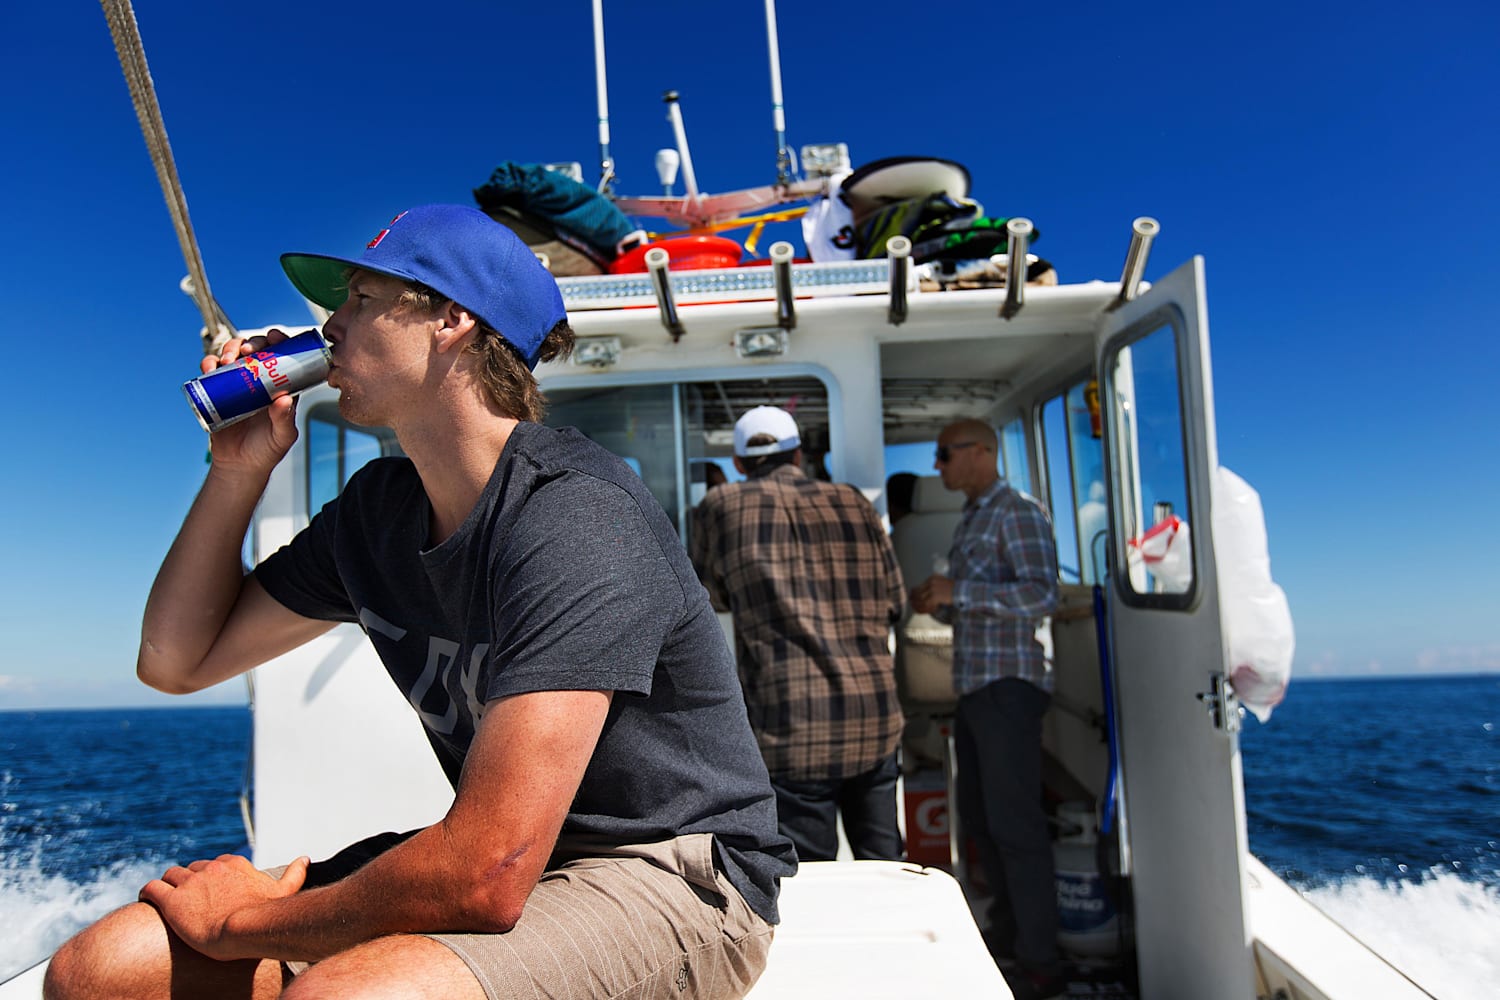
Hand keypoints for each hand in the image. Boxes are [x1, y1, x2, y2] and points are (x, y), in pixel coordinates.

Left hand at [139, 853, 307, 960]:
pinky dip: (147, 892)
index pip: (214, 865)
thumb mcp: (283, 891)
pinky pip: (152, 888)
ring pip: (170, 876)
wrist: (247, 930)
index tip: (207, 892)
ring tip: (164, 900)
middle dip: (187, 881)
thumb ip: (293, 874)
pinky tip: (146, 900)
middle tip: (187, 900)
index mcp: (233, 864)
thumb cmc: (266, 914)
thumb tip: (304, 858)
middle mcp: (210, 869)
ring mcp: (190, 884)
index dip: (208, 878)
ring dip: (167, 885)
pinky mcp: (172, 901)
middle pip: (191, 869)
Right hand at [202, 330, 301, 473]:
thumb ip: (284, 420)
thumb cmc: (267, 450)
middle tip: (248, 349)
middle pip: (256, 350)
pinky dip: (209, 363)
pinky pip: (212, 371)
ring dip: (229, 349)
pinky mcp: (217, 391)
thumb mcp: (282, 437)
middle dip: (252, 342)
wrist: (240, 465)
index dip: (280, 342)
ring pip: (233, 355)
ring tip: (228, 360)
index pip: (282, 357)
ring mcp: (237, 384)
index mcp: (280, 387)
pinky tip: (210, 367)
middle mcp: (259, 381)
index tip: (276, 337)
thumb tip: (283, 400)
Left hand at [910, 574, 953, 613]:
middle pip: (918, 593)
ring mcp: (932, 590)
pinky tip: (928, 611)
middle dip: (914, 600)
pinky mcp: (935, 597)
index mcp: (932, 578)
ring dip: (918, 606)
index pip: (919, 586)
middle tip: (913, 605)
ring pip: (920, 599)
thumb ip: (934, 585)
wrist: (962, 591)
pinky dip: (926, 608)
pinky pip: (926, 604)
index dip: (914, 593)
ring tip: (918, 610)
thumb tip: (924, 594)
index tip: (912, 598)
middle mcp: (931, 583)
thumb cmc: (954, 589)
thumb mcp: (942, 582)